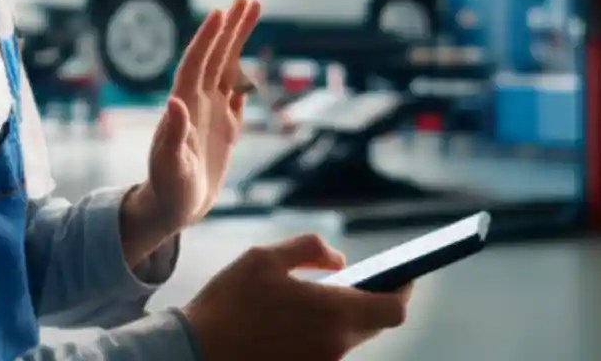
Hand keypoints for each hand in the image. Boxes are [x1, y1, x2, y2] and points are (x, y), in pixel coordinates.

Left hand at [122, 0, 261, 259]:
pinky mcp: (223, 131)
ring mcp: (211, 115)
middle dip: (231, 28)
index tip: (221, 11)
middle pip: (216, 57)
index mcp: (184, 105)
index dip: (208, 38)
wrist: (171, 209)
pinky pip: (235, 97)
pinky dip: (243, 78)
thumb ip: (173, 135)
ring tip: (253, 15)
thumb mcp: (169, 164)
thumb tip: (175, 103)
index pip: (197, 63)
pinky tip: (247, 66)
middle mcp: (197, 103)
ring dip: (239, 43)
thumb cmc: (167, 188)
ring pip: (228, 70)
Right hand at [183, 234, 412, 360]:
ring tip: (314, 299)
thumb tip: (340, 260)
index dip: (404, 289)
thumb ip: (309, 249)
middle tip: (356, 281)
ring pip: (350, 339)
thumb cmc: (229, 302)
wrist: (196, 353)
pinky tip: (294, 322)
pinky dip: (322, 334)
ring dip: (342, 318)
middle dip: (372, 300)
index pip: (394, 309)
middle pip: (376, 325)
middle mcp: (336, 345)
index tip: (403, 275)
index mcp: (333, 312)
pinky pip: (327, 352)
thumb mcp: (263, 257)